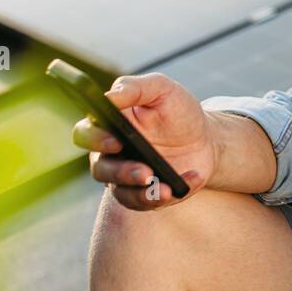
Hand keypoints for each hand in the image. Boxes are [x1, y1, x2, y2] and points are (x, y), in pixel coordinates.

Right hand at [71, 72, 211, 209]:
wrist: (206, 137)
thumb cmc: (177, 110)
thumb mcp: (162, 89)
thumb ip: (135, 88)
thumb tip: (108, 96)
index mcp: (108, 126)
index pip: (85, 134)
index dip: (95, 139)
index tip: (116, 141)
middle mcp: (111, 156)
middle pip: (101, 170)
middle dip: (122, 173)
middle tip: (146, 172)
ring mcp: (128, 178)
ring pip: (123, 193)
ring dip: (143, 193)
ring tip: (166, 188)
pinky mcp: (148, 194)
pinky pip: (152, 202)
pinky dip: (171, 194)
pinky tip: (191, 179)